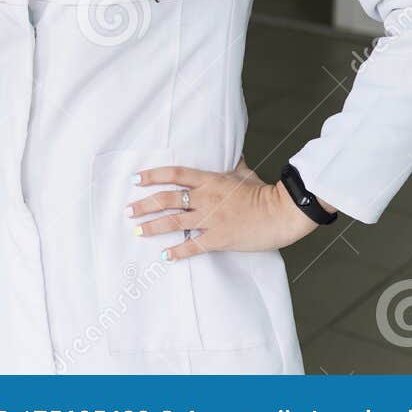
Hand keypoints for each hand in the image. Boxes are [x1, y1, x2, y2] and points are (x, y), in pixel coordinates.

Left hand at [126, 159, 327, 260]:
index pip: (174, 174)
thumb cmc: (265, 193)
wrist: (283, 213)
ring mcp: (211, 219)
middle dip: (144, 205)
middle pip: (167, 199)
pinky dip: (177, 252)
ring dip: (152, 227)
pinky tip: (165, 256)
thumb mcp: (244, 174)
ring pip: (174, 222)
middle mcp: (205, 198)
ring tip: (137, 231)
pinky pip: (193, 246)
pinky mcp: (219, 238)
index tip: (135, 179)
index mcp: (210, 180)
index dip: (152, 175)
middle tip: (128, 210)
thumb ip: (232, 166)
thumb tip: (231, 154)